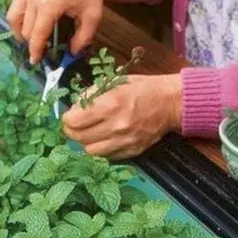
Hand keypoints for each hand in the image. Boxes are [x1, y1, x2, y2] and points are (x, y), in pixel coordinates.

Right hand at [7, 0, 105, 64]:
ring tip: (30, 36)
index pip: (36, 35)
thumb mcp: (93, 15)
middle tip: (40, 47)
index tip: (35, 61)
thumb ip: (83, 38)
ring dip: (20, 30)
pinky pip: (15, 3)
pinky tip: (31, 18)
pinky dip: (20, 14)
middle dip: (31, 42)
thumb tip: (72, 54)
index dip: (35, 51)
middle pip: (24, 29)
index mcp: (50, 4)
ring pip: (13, 17)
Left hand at [62, 75, 181, 159]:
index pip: (74, 121)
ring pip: (90, 151)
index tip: (70, 115)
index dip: (67, 118)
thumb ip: (92, 94)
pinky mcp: (132, 151)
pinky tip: (105, 138)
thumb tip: (75, 108)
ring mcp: (124, 141)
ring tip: (90, 132)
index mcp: (110, 104)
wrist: (170, 103)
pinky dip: (102, 149)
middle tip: (75, 125)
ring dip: (86, 142)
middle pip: (79, 138)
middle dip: (72, 131)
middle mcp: (115, 125)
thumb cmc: (143, 88)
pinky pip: (107, 156)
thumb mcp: (115, 81)